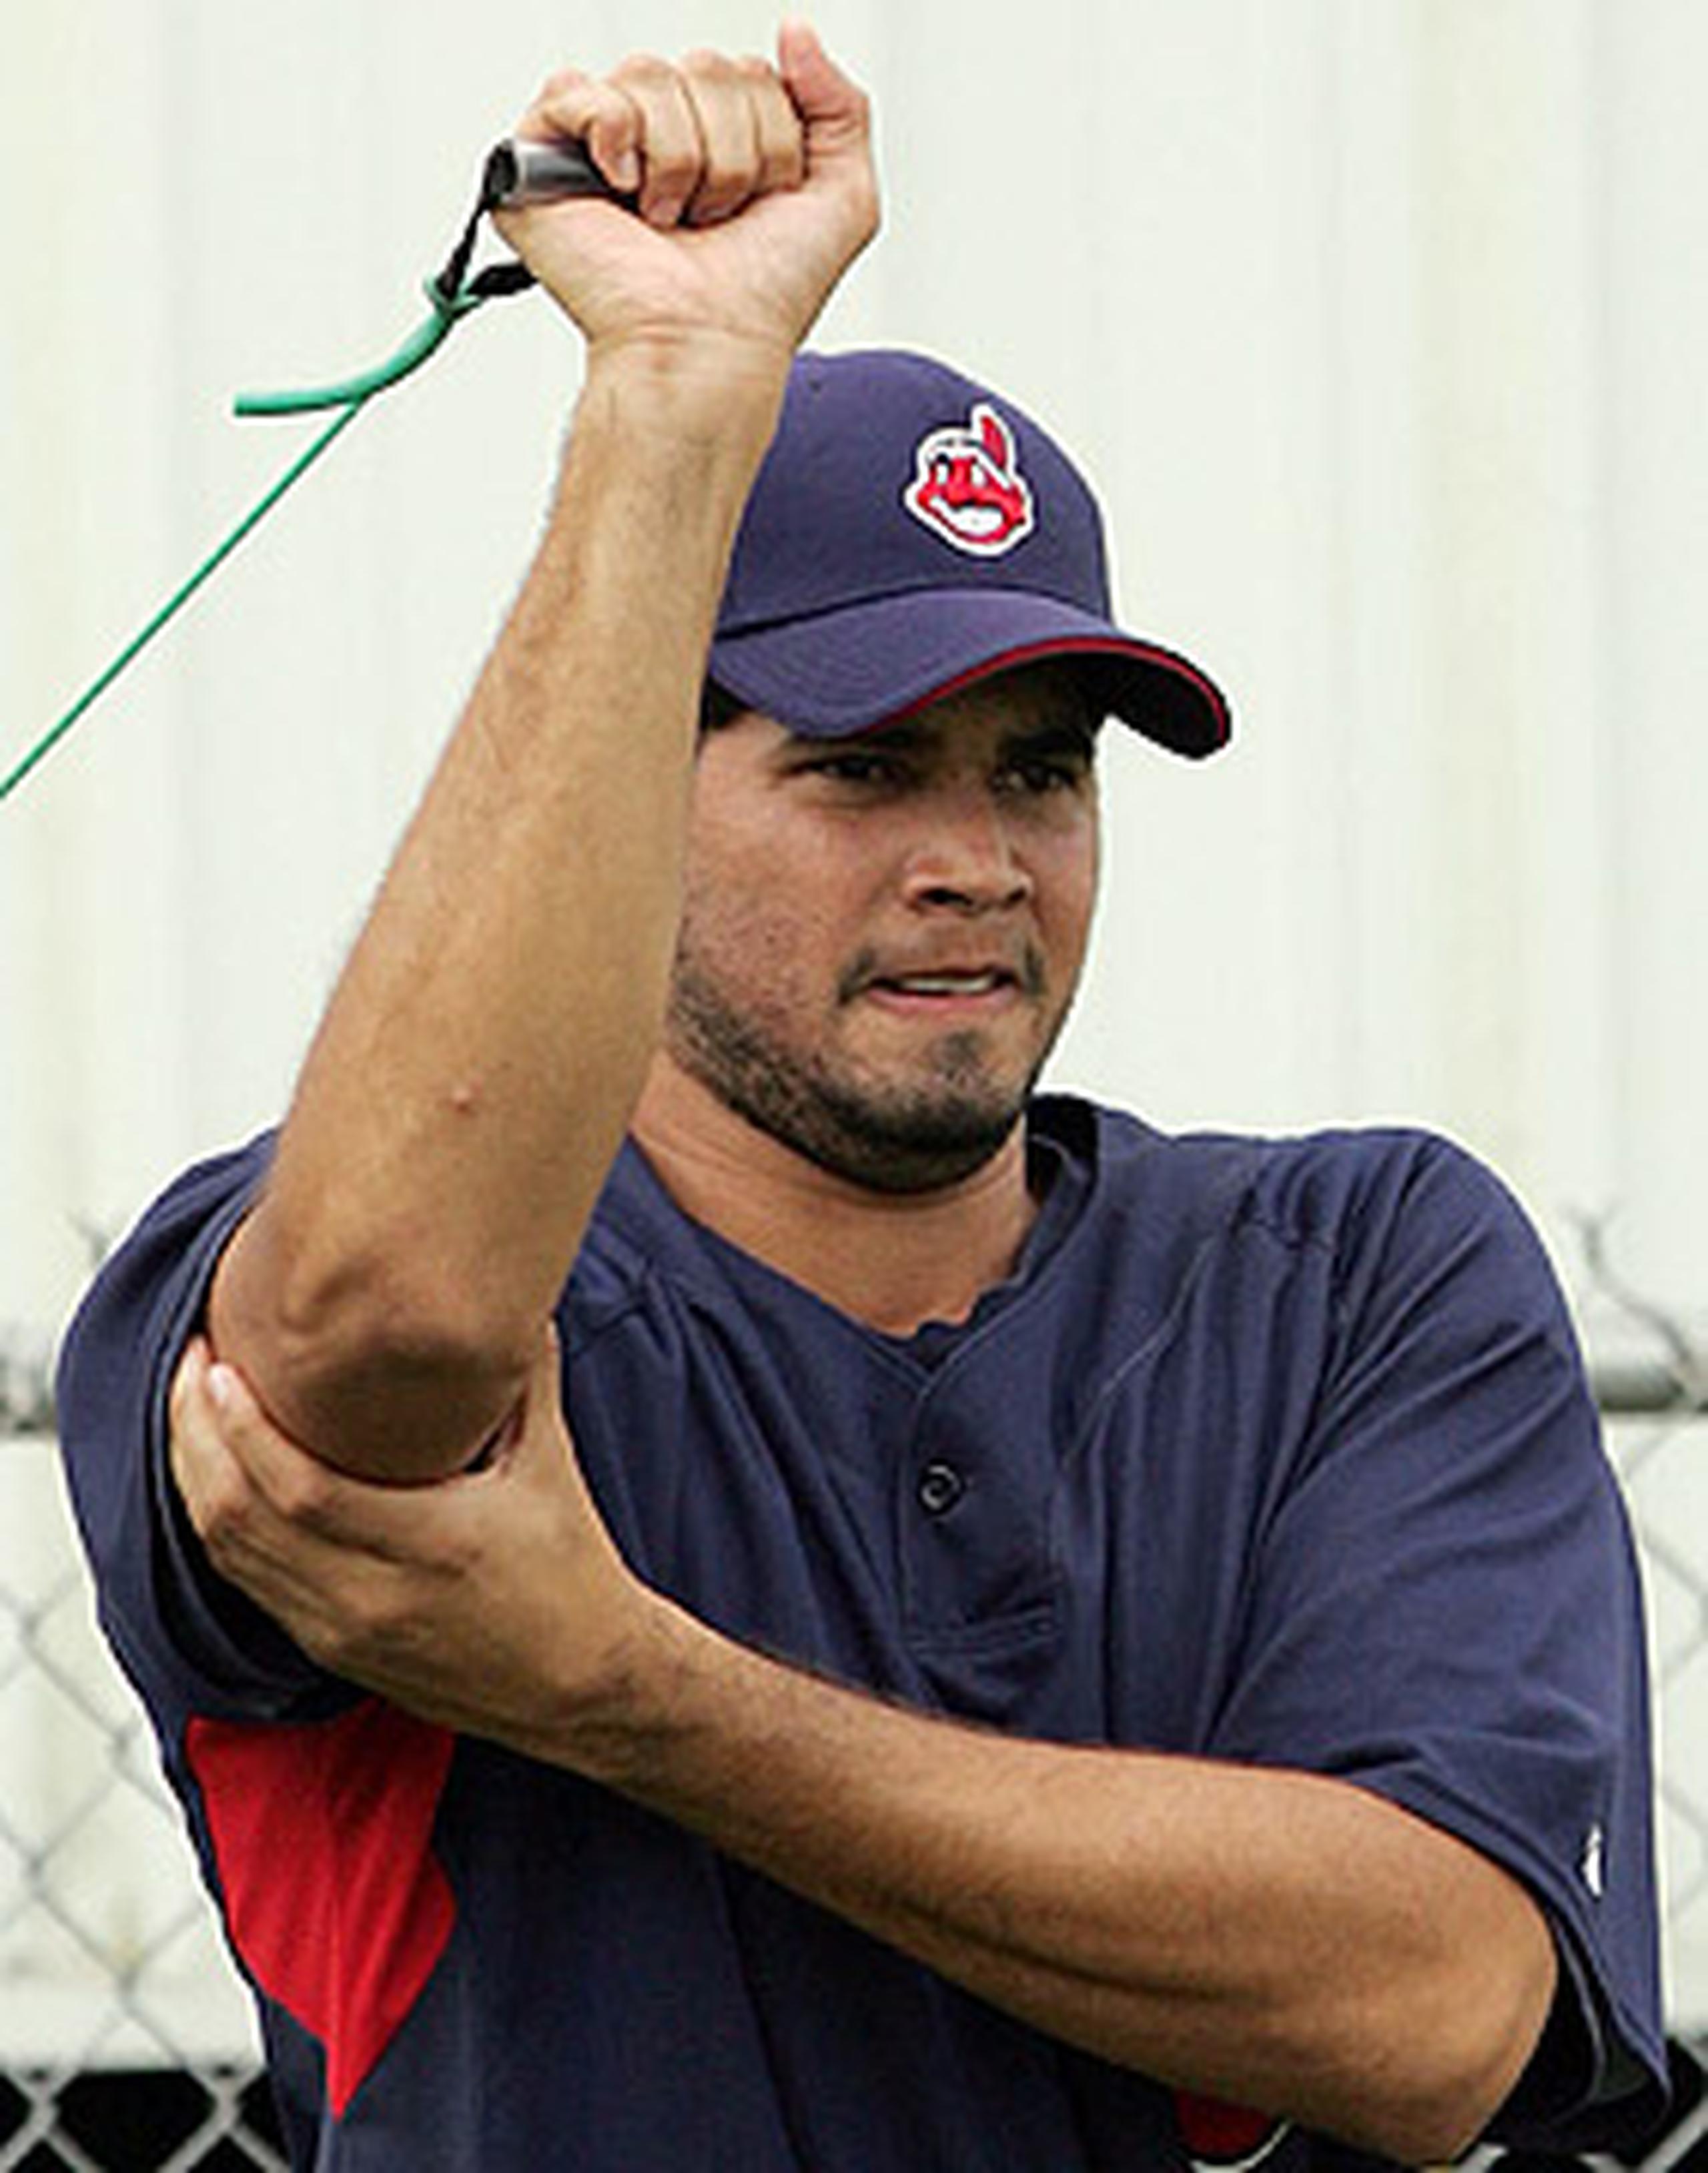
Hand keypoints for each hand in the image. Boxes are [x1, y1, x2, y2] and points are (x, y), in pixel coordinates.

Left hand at [169, 1331, 655, 1759]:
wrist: (581, 1685)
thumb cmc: (571, 1575)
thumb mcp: (553, 1467)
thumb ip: (525, 1377)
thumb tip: (517, 1296)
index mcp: (430, 1545)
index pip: (298, 1489)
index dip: (243, 1428)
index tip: (221, 1364)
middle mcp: (373, 1596)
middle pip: (242, 1520)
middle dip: (196, 1436)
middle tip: (188, 1367)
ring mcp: (342, 1631)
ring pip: (230, 1555)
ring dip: (194, 1478)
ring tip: (188, 1409)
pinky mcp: (330, 1650)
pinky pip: (247, 1583)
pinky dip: (218, 1524)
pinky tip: (215, 1476)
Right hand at [498, 23, 878, 366]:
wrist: (710, 345)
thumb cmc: (765, 297)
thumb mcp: (844, 197)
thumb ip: (840, 103)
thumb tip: (795, 31)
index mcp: (721, 141)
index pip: (750, 74)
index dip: (771, 139)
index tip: (761, 204)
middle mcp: (663, 138)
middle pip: (705, 67)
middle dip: (730, 150)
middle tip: (713, 219)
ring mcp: (603, 146)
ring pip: (650, 75)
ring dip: (680, 159)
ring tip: (670, 219)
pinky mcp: (544, 159)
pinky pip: (576, 89)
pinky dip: (612, 137)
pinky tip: (623, 191)